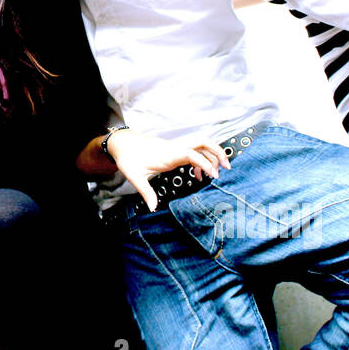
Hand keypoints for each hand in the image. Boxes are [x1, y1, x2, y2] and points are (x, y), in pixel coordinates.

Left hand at [106, 129, 230, 210]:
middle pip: (203, 141)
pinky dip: (201, 160)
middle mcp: (175, 148)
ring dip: (211, 155)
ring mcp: (175, 147)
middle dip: (217, 151)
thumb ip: (146, 192)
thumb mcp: (135, 177)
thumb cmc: (128, 158)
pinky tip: (199, 175)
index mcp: (168, 154)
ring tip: (217, 173)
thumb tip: (153, 208)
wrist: (121, 143)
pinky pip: (193, 151)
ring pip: (200, 144)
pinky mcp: (174, 149)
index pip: (192, 154)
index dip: (206, 163)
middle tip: (227, 167)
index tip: (214, 176)